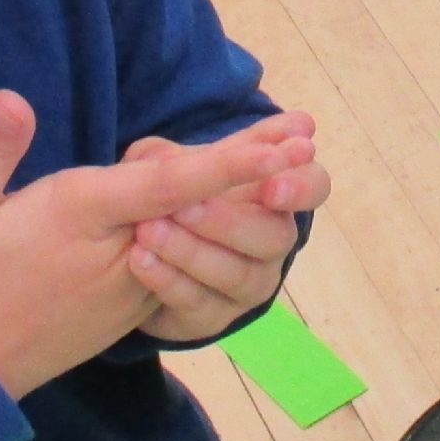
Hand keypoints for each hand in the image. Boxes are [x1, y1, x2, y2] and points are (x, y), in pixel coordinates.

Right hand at [0, 94, 317, 397]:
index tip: (281, 143)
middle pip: (197, 202)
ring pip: (190, 233)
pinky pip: (175, 261)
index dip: (229, 160)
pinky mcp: (126, 307)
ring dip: (241, 199)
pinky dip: (209, 233)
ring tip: (288, 162)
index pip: (168, 182)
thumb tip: (12, 99)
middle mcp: (119, 252)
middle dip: (256, 168)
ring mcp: (127, 285)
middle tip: (308, 136)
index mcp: (79, 214)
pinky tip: (236, 210)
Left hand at [121, 112, 328, 340]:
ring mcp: (248, 285)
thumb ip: (238, 144)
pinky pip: (199, 305)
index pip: (313, 187)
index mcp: (278, 195)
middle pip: (276, 238)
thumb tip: (301, 123)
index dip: (300, 188)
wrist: (126, 244)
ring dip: (192, 252)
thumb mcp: (193, 158)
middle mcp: (273, 242)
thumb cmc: (174, 190)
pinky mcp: (213, 318)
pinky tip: (140, 260)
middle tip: (183, 205)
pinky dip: (168, 280)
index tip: (271, 189)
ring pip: (238, 276)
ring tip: (148, 230)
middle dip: (230, 222)